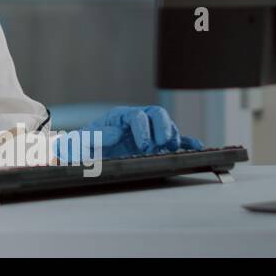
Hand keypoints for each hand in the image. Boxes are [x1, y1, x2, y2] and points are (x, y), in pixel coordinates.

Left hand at [56, 105, 203, 162]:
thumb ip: (93, 136)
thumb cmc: (81, 149)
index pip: (137, 116)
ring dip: (173, 137)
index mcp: (120, 118)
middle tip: (162, 143)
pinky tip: (196, 147)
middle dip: (164, 127)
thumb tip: (116, 133)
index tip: (143, 145)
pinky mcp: (156, 147)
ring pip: (168, 127)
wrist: (86, 160)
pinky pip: (176, 141)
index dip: (143, 128)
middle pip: (157, 114)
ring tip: (169, 150)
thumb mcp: (80, 142)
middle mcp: (137, 123)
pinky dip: (186, 142)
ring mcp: (148, 134)